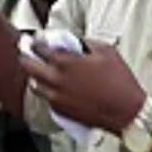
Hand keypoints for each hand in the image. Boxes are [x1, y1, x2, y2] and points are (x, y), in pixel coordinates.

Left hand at [19, 38, 145, 132]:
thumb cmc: (119, 80)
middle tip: (28, 52)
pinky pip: (45, 98)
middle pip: (27, 65)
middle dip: (26, 56)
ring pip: (33, 84)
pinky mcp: (60, 111)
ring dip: (35, 75)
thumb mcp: (106, 51)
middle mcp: (55, 79)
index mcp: (65, 62)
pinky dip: (46, 91)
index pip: (40, 47)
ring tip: (40, 70)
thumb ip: (85, 42)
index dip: (36, 41)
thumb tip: (74, 41)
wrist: (125, 112)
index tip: (37, 39)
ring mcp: (55, 97)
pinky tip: (54, 87)